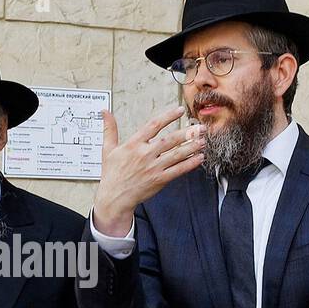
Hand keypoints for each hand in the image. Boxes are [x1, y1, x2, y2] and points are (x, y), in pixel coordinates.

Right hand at [91, 106, 204, 236]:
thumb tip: (104, 112)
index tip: (180, 110)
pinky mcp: (159, 180)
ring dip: (192, 147)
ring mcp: (153, 167)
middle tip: (200, 127)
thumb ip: (109, 129)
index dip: (168, 116)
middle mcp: (145, 154)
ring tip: (203, 141)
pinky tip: (199, 158)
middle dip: (187, 133)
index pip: (154, 125)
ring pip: (177, 154)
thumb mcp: (107, 149)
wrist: (114, 197)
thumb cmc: (111, 173)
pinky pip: (178, 170)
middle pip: (170, 140)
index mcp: (133, 144)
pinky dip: (189, 164)